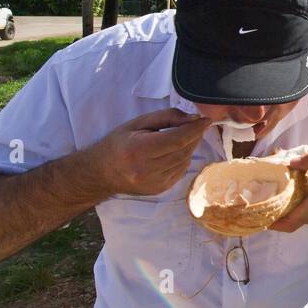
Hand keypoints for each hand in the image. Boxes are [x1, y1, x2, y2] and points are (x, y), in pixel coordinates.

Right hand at [80, 108, 210, 197]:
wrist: (101, 173)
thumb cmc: (118, 143)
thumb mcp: (137, 123)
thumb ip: (166, 118)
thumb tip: (193, 119)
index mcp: (139, 150)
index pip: (177, 140)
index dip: (195, 129)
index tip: (207, 119)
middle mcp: (147, 170)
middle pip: (183, 151)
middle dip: (194, 136)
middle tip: (197, 125)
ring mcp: (154, 183)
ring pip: (185, 161)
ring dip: (190, 147)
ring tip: (183, 136)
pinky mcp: (160, 189)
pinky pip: (181, 171)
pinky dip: (183, 159)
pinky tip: (175, 151)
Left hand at [268, 149, 307, 231]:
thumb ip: (307, 162)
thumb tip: (287, 160)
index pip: (288, 223)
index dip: (273, 224)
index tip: (261, 218)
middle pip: (292, 221)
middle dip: (280, 213)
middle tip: (270, 200)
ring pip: (302, 219)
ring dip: (293, 210)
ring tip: (286, 196)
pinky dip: (304, 210)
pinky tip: (304, 197)